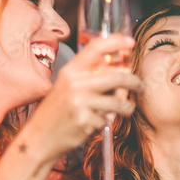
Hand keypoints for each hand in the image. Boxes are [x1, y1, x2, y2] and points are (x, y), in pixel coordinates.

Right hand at [31, 33, 140, 158]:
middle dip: (134, 81)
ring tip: (126, 109)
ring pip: (118, 101)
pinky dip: (108, 121)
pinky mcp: (85, 120)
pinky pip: (108, 118)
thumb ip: (88, 75)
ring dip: (127, 107)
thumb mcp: (67, 86)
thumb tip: (119, 66)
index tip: (130, 42)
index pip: (96, 48)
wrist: (40, 137)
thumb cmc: (56, 111)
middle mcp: (75, 83)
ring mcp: (80, 102)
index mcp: (70, 71)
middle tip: (139, 86)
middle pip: (116, 76)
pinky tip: (99, 121)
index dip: (115, 42)